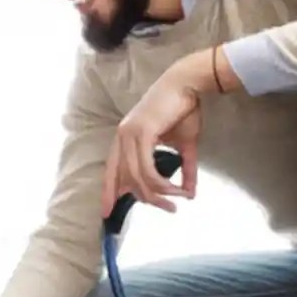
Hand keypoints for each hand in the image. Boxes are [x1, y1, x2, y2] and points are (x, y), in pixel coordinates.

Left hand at [101, 47, 227, 216]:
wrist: (188, 84)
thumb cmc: (183, 109)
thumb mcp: (184, 146)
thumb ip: (184, 170)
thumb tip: (190, 193)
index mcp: (124, 139)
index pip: (111, 171)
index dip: (108, 192)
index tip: (106, 213)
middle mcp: (122, 138)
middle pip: (126, 180)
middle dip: (148, 199)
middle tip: (170, 209)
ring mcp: (129, 134)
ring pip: (137, 178)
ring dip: (159, 193)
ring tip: (177, 198)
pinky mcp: (142, 133)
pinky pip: (147, 169)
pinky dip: (162, 183)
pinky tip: (176, 188)